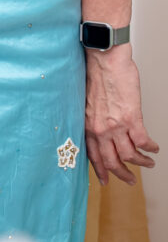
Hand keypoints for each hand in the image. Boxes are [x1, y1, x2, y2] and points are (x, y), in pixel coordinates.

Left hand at [84, 45, 158, 183]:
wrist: (104, 60)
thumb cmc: (96, 76)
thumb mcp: (87, 104)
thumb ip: (93, 119)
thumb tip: (101, 130)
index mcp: (87, 125)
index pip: (92, 155)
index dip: (100, 171)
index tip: (105, 181)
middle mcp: (100, 129)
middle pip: (112, 161)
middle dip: (123, 174)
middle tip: (130, 180)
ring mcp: (116, 125)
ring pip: (130, 155)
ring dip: (142, 162)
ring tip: (148, 162)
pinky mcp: (132, 118)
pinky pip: (143, 142)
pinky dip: (150, 148)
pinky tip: (154, 148)